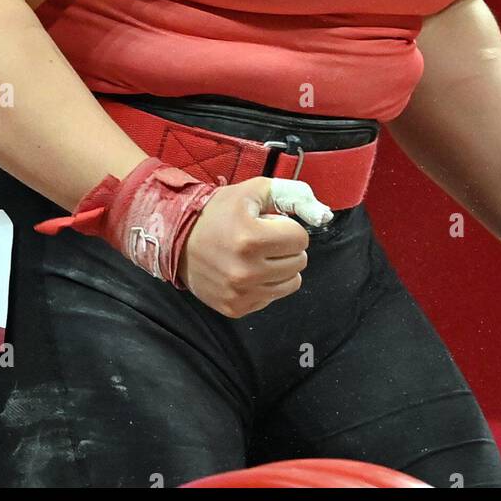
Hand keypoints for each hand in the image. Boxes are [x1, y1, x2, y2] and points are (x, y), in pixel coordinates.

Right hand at [179, 176, 331, 318]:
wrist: (178, 241)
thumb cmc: (219, 212)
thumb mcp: (254, 191)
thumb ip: (292, 195)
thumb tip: (322, 214)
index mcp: (250, 238)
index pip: (301, 238)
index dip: (288, 228)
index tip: (270, 224)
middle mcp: (246, 271)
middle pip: (299, 262)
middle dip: (286, 248)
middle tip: (264, 240)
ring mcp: (241, 294)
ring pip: (292, 283)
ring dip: (281, 267)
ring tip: (258, 256)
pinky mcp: (236, 309)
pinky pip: (272, 297)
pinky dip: (266, 283)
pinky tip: (247, 271)